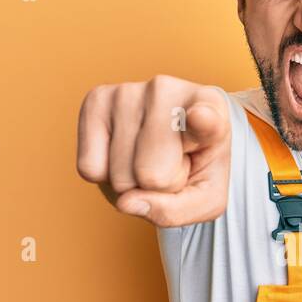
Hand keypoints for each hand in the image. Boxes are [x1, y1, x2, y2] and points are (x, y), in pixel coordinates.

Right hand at [76, 75, 230, 226]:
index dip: (203, 121)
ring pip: (119, 175)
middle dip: (157, 186)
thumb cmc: (195, 166)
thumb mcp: (204, 199)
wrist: (170, 143)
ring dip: (131, 181)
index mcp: (212, 110)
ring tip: (148, 157)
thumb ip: (176, 211)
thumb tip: (126, 202)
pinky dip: (104, 175)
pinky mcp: (96, 98)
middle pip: (151, 174)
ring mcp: (129, 90)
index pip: (206, 120)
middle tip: (168, 165)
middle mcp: (168, 90)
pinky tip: (122, 152)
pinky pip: (89, 167)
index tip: (201, 116)